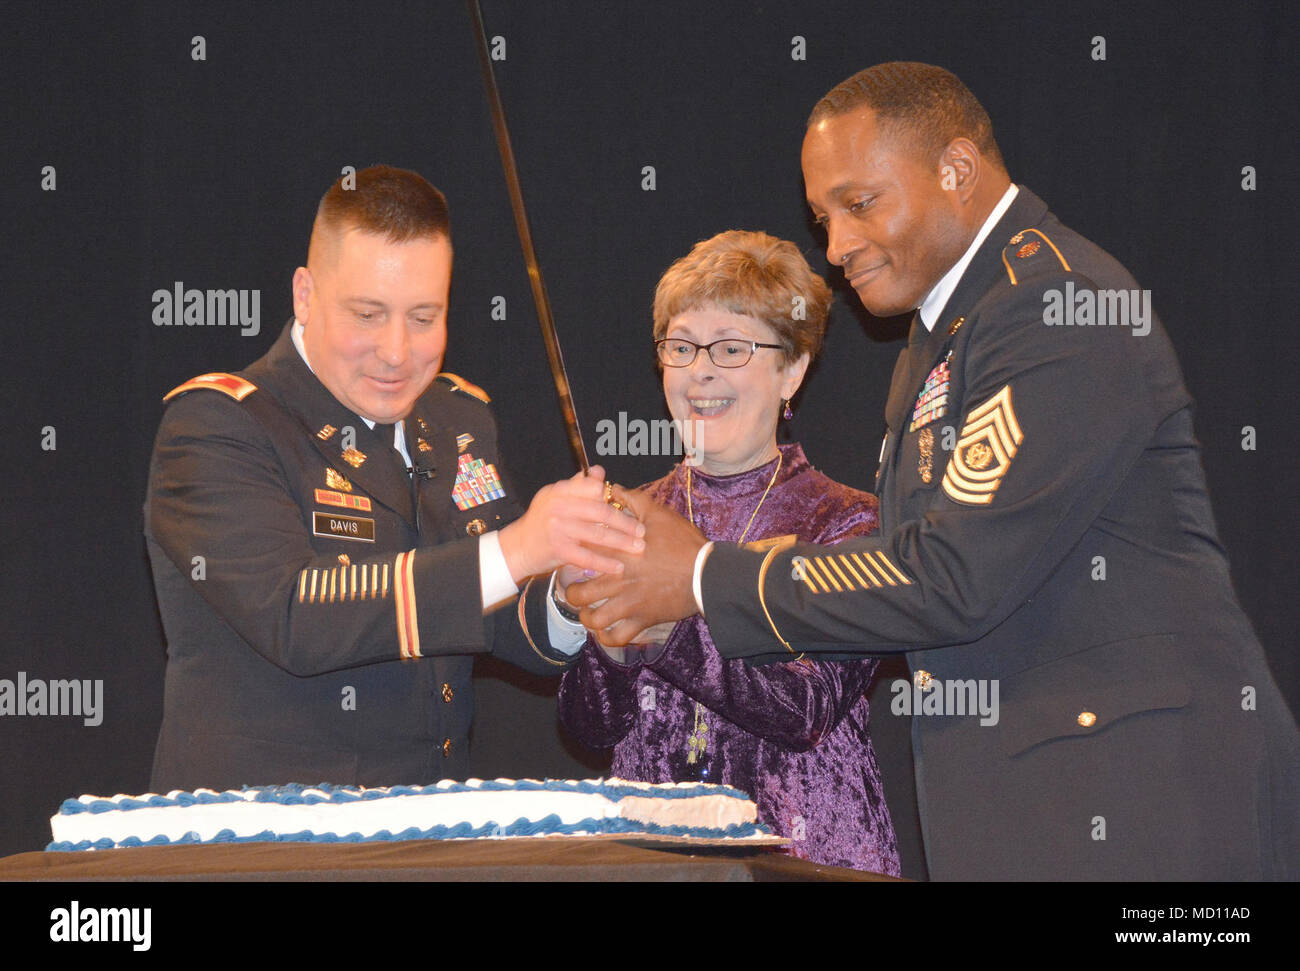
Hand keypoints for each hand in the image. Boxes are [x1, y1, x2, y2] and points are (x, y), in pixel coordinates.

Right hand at [497, 466, 644, 583]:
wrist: (515, 548)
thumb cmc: (540, 523)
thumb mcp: (554, 498)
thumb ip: (577, 486)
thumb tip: (599, 471)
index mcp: (560, 491)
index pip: (593, 489)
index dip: (614, 499)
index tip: (631, 508)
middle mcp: (558, 506)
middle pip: (600, 512)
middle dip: (625, 523)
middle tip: (642, 531)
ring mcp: (558, 528)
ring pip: (597, 534)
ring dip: (621, 543)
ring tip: (638, 548)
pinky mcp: (557, 549)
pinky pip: (587, 557)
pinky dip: (604, 563)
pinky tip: (619, 568)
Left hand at [565, 484, 704, 646]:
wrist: (707, 573)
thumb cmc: (684, 543)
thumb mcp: (659, 514)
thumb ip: (633, 501)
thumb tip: (613, 488)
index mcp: (619, 553)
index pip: (582, 555)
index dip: (572, 555)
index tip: (572, 555)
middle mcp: (619, 580)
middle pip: (578, 593)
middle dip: (571, 593)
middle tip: (576, 590)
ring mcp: (630, 603)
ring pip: (594, 619)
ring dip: (587, 618)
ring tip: (589, 612)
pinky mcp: (643, 620)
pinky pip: (617, 638)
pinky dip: (608, 638)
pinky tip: (607, 631)